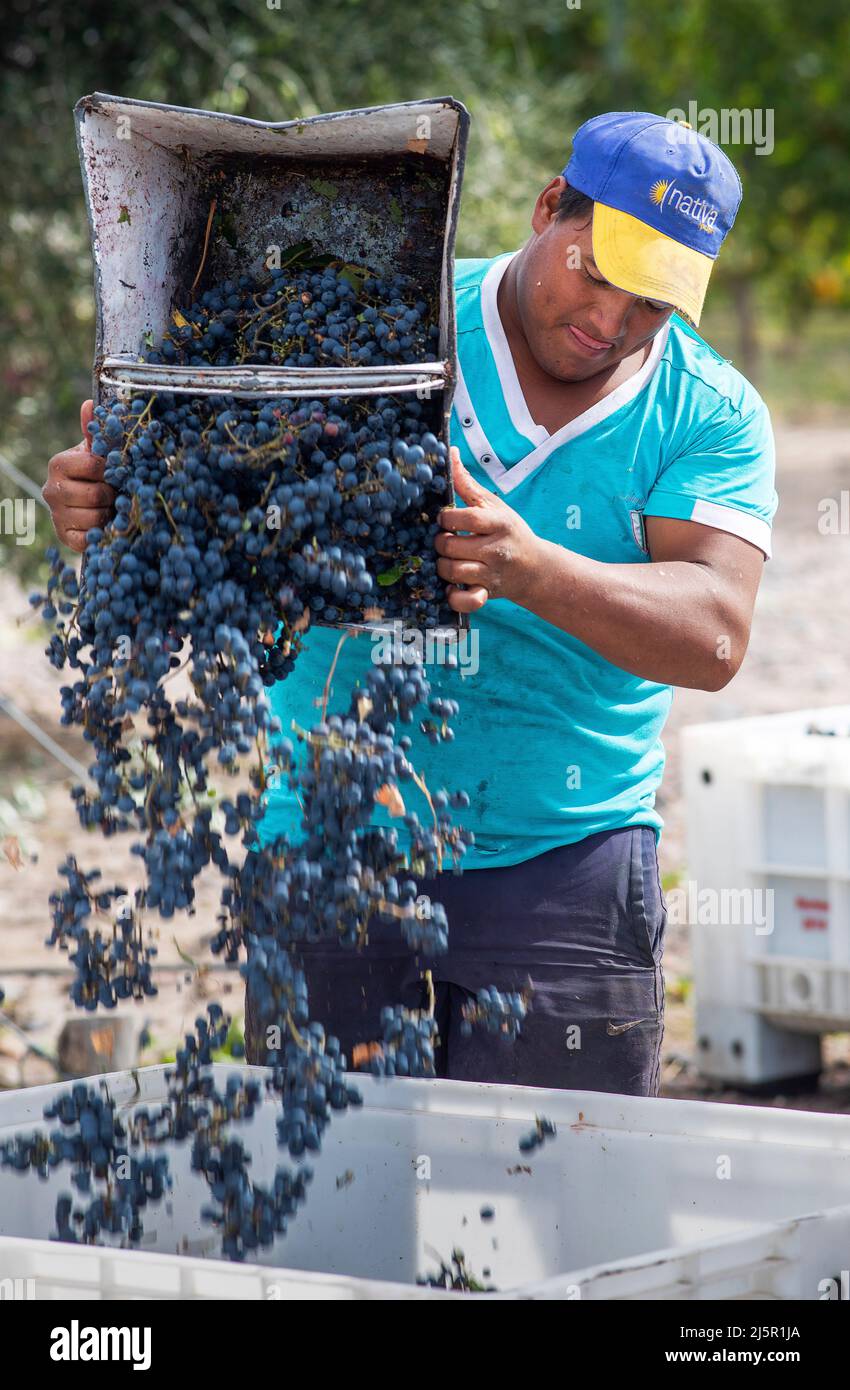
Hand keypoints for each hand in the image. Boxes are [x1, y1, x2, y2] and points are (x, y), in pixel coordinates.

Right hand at [43, 401, 116, 551]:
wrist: (82, 505)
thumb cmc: (93, 473)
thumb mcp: (94, 451)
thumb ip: (95, 432)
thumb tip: (91, 404)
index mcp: (59, 463)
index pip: (95, 465)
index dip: (113, 470)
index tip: (116, 472)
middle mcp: (51, 489)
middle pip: (96, 494)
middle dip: (112, 495)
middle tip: (116, 494)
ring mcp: (55, 514)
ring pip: (95, 518)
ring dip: (110, 515)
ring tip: (110, 508)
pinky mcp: (64, 537)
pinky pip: (88, 539)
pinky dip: (102, 534)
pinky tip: (104, 526)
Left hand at [435, 448, 544, 612]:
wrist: (535, 567)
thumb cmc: (509, 531)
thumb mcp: (494, 505)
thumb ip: (468, 483)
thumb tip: (449, 453)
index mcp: (497, 523)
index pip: (464, 518)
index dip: (446, 519)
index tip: (445, 520)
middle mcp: (496, 549)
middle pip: (451, 547)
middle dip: (441, 543)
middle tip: (445, 540)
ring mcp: (492, 574)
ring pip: (453, 572)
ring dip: (442, 567)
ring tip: (448, 560)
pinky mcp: (489, 593)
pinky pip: (467, 601)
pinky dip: (454, 597)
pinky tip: (452, 587)